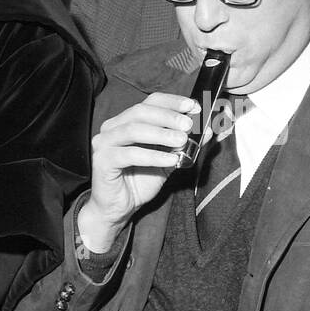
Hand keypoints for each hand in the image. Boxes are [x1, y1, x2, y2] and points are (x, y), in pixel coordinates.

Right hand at [79, 93, 197, 250]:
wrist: (119, 208)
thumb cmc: (140, 181)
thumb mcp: (168, 160)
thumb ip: (184, 145)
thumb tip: (207, 130)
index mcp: (125, 121)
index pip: (149, 102)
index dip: (172, 102)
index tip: (193, 106)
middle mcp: (112, 127)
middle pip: (141, 112)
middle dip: (168, 116)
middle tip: (189, 124)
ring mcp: (104, 143)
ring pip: (134, 130)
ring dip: (161, 133)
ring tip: (182, 140)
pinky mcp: (102, 160)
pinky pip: (130, 154)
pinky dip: (153, 156)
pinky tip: (171, 159)